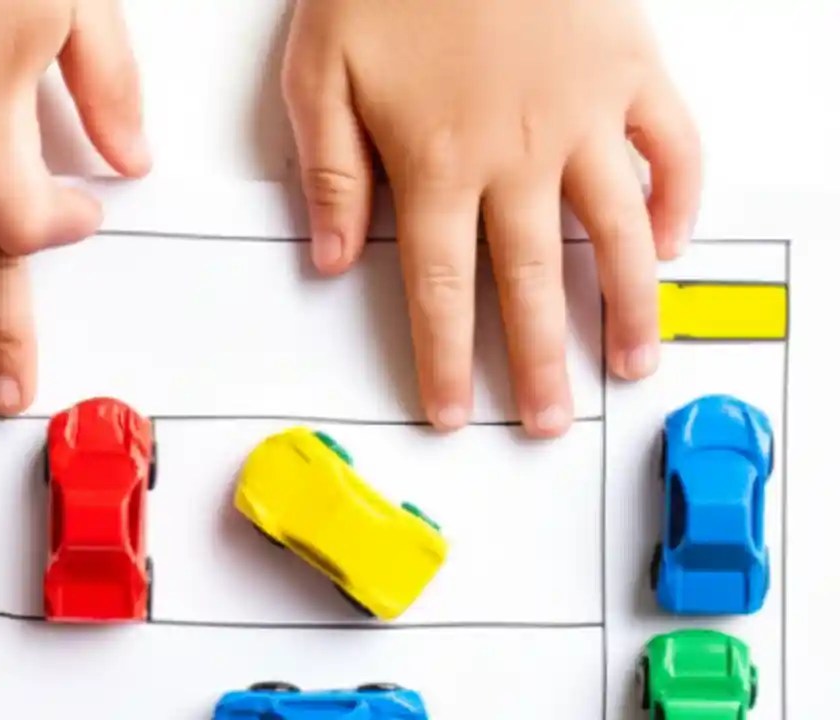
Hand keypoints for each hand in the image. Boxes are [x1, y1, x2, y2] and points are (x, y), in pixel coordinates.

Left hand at [281, 0, 699, 436]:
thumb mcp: (320, 69)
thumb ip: (329, 171)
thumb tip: (329, 259)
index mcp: (435, 160)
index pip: (439, 289)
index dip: (445, 362)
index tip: (453, 414)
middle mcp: (516, 153)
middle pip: (529, 284)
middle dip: (538, 365)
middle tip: (547, 422)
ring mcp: (584, 113)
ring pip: (614, 235)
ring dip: (627, 308)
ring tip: (632, 364)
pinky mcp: (630, 68)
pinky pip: (672, 148)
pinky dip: (679, 199)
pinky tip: (670, 244)